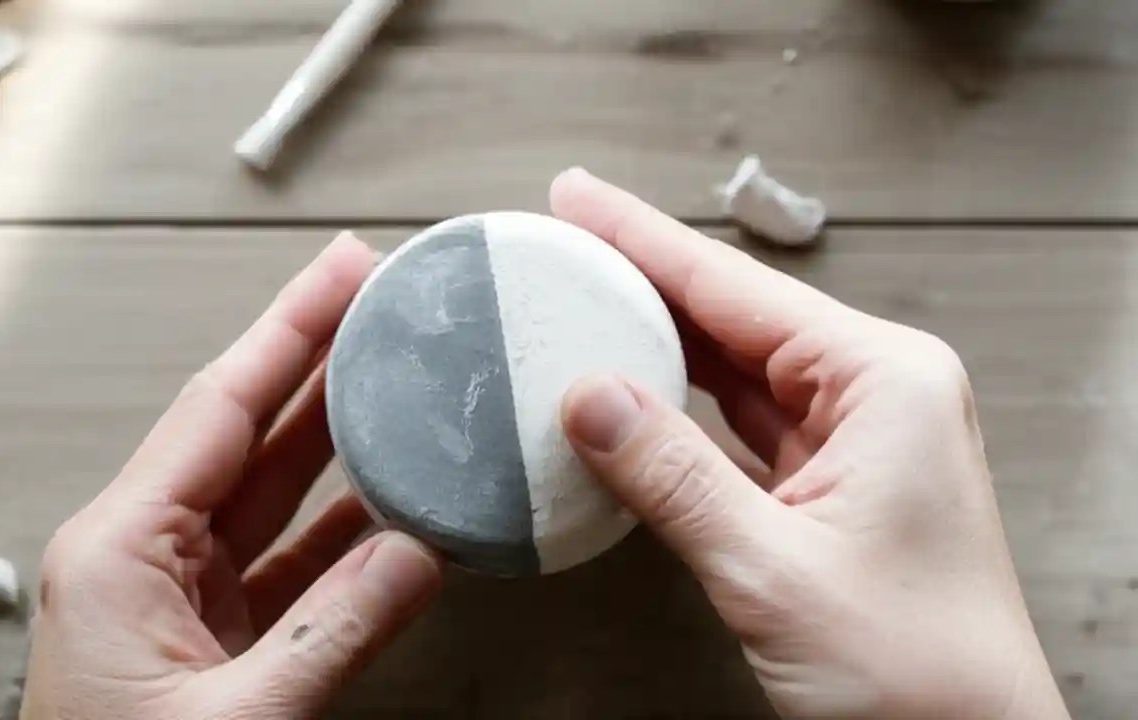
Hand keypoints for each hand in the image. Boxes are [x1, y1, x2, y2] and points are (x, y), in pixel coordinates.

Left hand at [21, 234, 442, 719]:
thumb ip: (331, 635)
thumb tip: (413, 557)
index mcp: (118, 552)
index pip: (220, 410)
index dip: (290, 331)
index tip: (340, 272)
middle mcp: (143, 557)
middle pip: (247, 431)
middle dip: (316, 358)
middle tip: (376, 297)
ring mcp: (179, 595)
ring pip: (272, 490)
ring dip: (336, 434)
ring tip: (397, 377)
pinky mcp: (212, 636)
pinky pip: (289, 558)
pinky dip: (343, 528)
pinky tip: (392, 503)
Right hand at [551, 169, 1069, 719]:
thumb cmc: (916, 673)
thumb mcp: (772, 569)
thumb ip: (670, 476)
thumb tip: (587, 398)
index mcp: (883, 381)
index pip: (735, 289)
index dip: (642, 239)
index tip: (576, 198)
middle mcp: (875, 393)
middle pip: (734, 317)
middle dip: (644, 281)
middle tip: (562, 244)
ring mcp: (855, 438)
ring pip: (734, 369)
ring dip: (659, 344)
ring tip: (581, 305)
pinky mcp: (831, 484)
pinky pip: (740, 425)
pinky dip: (680, 411)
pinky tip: (628, 394)